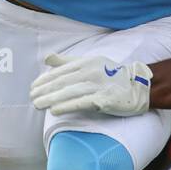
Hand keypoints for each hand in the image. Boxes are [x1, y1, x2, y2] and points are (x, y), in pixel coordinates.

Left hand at [30, 53, 151, 116]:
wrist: (139, 87)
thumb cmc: (112, 75)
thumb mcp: (91, 63)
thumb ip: (68, 62)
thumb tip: (47, 58)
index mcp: (87, 62)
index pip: (61, 71)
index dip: (45, 79)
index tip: (33, 87)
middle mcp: (91, 72)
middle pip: (63, 82)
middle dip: (44, 90)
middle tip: (31, 97)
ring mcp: (98, 86)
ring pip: (69, 92)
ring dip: (51, 99)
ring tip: (37, 104)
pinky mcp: (104, 100)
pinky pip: (82, 103)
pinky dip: (67, 106)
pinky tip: (54, 111)